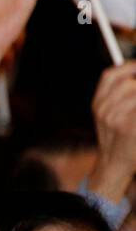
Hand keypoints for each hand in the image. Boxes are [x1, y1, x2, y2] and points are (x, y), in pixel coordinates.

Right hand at [88, 62, 135, 201]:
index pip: (110, 76)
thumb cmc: (118, 136)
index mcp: (98, 103)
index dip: (128, 67)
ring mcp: (114, 119)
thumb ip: (118, 94)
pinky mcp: (129, 128)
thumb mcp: (109, 113)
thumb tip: (133, 79)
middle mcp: (103, 110)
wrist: (115, 163)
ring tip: (135, 112)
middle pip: (128, 84)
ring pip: (134, 95)